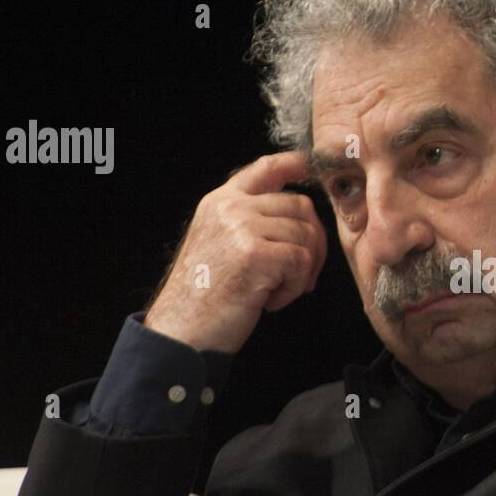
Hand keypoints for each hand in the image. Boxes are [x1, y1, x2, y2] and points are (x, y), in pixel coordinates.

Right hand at [143, 152, 326, 353]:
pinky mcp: (254, 253)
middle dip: (314, 242)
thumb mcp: (219, 244)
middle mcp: (230, 207)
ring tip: (274, 291)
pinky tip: (270, 301)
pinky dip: (294, 288)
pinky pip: (300, 261)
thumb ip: (248, 222)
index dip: (295, 164)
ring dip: (301, 271)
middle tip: (302, 275)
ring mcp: (241, 227)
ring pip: (306, 236)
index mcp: (220, 202)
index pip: (266, 169)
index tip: (312, 166)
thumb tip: (295, 215)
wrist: (182, 330)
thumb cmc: (203, 297)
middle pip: (301, 206)